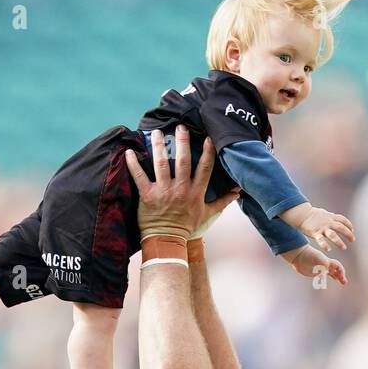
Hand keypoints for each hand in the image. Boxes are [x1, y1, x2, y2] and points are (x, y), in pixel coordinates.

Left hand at [124, 127, 238, 240]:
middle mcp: (180, 190)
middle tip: (181, 127)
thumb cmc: (187, 228)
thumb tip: (237, 191)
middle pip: (183, 161)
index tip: (207, 138)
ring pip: (161, 164)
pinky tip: (130, 152)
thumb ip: (222, 201)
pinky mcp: (147, 195)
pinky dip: (133, 164)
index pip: (204, 168)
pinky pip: (139, 176)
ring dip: (158, 146)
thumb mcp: (208, 215)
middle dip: (182, 142)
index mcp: (195, 193)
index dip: (207, 152)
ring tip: (157, 132)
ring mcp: (163, 191)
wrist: (167, 241)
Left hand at [283, 245, 346, 285]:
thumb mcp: (317, 260)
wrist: (298, 255)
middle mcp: (325, 265)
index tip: (342, 277)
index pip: (338, 266)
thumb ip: (321, 269)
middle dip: (341, 276)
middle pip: (336, 270)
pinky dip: (327, 279)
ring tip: (342, 282)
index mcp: (327, 261)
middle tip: (344, 283)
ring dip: (337, 277)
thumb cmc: (308, 255)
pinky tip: (328, 282)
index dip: (341, 271)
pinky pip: (323, 276)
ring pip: (331, 273)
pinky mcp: (315, 272)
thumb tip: (322, 279)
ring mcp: (320, 269)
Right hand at [296, 205, 354, 252]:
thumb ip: (330, 217)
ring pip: (333, 235)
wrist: (302, 214)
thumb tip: (335, 218)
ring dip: (339, 242)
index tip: (352, 230)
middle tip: (352, 240)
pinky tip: (328, 250)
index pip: (343, 220)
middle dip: (348, 234)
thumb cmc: (312, 214)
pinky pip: (321, 240)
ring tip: (344, 248)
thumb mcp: (323, 214)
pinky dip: (324, 245)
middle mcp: (328, 222)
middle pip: (341, 228)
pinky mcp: (315, 233)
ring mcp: (322, 228)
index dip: (348, 225)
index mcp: (330, 217)